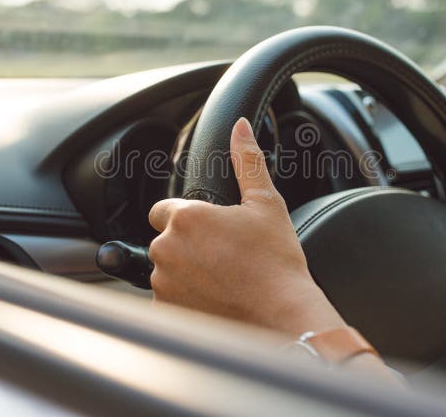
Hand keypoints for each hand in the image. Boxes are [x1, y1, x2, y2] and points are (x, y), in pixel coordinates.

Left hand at [147, 117, 346, 335]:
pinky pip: (168, 299)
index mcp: (186, 217)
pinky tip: (215, 299)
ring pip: (167, 270)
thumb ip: (247, 162)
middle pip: (166, 240)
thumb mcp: (266, 204)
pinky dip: (186, 299)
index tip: (211, 231)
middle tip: (223, 256)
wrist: (282, 316)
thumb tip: (240, 129)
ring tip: (223, 280)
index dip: (189, 218)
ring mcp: (163, 283)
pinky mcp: (166, 311)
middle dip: (188, 246)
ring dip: (185, 273)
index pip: (165, 209)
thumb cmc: (276, 263)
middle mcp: (166, 249)